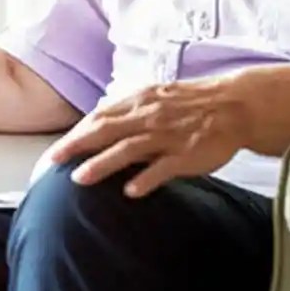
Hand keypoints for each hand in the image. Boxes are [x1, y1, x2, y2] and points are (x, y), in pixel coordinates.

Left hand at [46, 74, 259, 197]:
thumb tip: (93, 126)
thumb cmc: (190, 105)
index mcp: (138, 102)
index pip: (98, 118)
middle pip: (105, 131)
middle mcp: (149, 116)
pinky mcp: (188, 153)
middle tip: (52, 163)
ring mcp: (168, 135)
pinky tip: (130, 192)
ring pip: (129, 148)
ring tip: (79, 179)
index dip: (74, 135)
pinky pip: (165, 167)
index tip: (53, 152)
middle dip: (76, 147)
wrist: (237, 105)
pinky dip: (147, 178)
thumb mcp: (154, 99)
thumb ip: (124, 113)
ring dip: (103, 164)